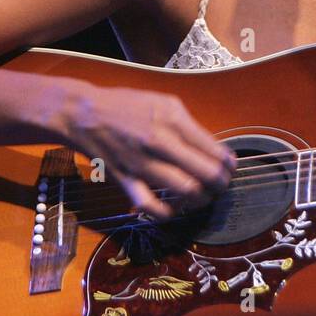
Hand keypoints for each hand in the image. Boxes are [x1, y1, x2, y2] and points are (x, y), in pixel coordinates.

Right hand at [55, 81, 234, 218]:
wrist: (84, 114)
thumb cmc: (127, 105)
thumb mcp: (164, 102)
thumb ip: (189, 124)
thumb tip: (211, 148)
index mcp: (173, 120)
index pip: (213, 149)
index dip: (228, 164)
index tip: (230, 167)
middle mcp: (160, 143)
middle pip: (205, 173)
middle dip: (221, 184)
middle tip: (222, 185)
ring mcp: (143, 164)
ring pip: (185, 191)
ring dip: (201, 199)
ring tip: (204, 197)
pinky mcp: (126, 181)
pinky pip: (151, 206)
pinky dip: (168, 213)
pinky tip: (174, 209)